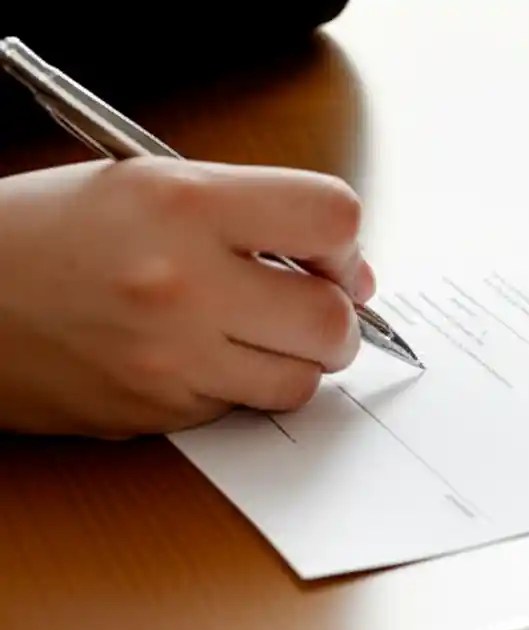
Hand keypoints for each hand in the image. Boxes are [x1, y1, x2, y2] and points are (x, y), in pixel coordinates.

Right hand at [0, 157, 373, 437]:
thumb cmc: (45, 232)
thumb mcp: (144, 183)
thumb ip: (252, 215)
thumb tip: (348, 271)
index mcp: (184, 203)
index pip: (332, 218)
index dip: (344, 243)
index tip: (330, 255)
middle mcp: (183, 282)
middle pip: (332, 321)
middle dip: (338, 319)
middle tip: (312, 309)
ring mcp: (169, 357)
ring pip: (301, 381)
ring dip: (297, 362)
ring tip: (259, 336)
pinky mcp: (154, 412)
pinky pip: (241, 408)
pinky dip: (239, 388)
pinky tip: (200, 357)